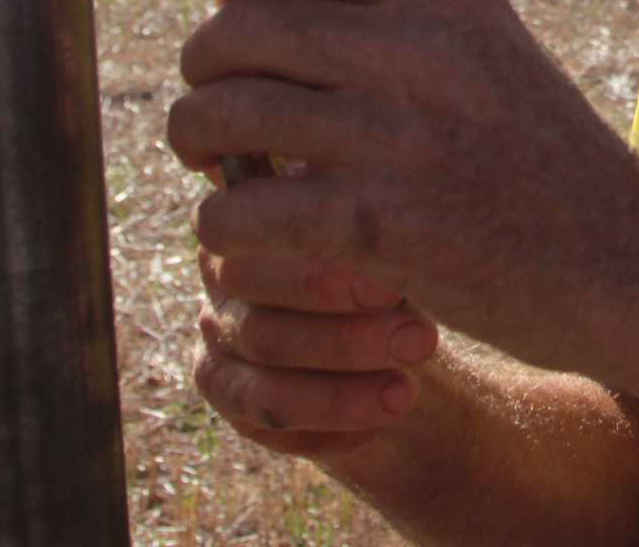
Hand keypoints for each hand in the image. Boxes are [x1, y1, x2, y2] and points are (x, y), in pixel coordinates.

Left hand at [167, 0, 638, 378]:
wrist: (618, 259)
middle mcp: (418, 47)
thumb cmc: (532, 152)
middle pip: (236, 28)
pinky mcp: (375, 227)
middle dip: (206, 68)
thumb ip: (388, 7)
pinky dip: (227, 225)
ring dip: (199, 142)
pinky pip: (238, 210)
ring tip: (222, 160)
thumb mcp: (480, 42)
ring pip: (220, 115)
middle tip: (222, 101)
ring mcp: (395, 137)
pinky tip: (253, 230)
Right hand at [192, 248, 441, 459]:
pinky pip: (275, 433)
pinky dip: (328, 432)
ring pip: (264, 392)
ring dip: (339, 398)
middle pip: (263, 331)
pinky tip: (379, 422)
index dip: (321, 282)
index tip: (391, 292)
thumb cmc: (383, 258)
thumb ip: (363, 224)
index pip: (259, 263)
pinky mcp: (237, 408)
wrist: (387, 317)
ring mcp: (219, 355)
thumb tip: (380, 207)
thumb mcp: (377, 231)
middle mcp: (221, 294)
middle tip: (419, 341)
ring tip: (405, 393)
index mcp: (245, 234)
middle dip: (345, 344)